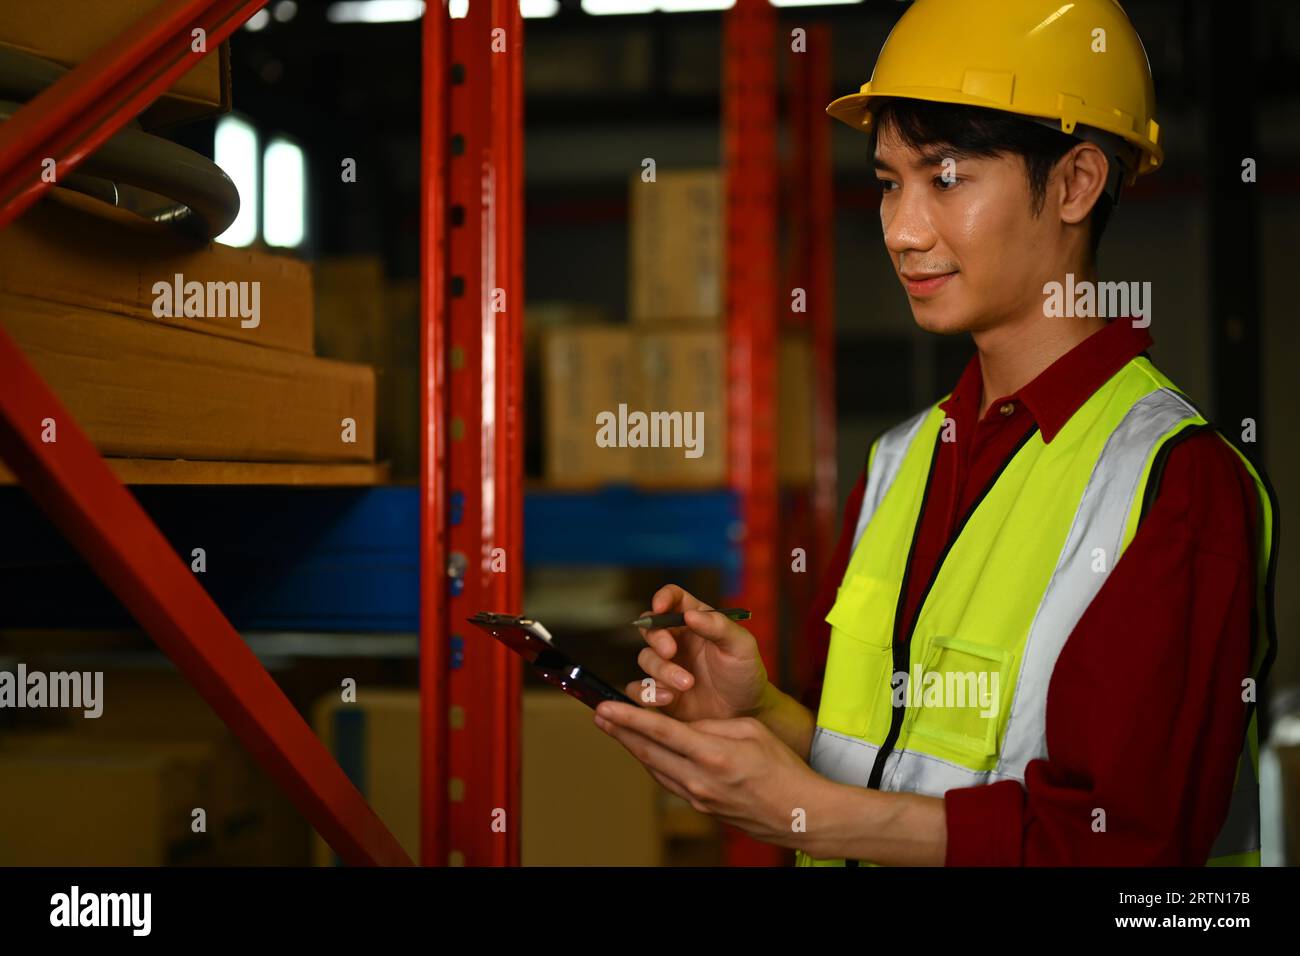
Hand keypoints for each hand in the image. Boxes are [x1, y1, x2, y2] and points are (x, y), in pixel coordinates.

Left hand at [594, 701, 828, 849]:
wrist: (800, 814)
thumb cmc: (783, 768)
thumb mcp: (751, 731)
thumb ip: (714, 726)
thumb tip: (687, 726)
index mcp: (713, 755)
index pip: (661, 732)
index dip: (629, 718)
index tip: (606, 707)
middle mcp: (699, 779)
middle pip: (648, 752)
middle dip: (620, 732)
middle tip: (598, 715)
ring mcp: (697, 797)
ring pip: (654, 768)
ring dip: (633, 748)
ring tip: (615, 730)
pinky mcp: (702, 807)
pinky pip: (669, 781)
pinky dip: (654, 763)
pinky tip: (647, 752)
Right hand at [625, 584, 768, 721]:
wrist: (745, 713)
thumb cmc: (745, 674)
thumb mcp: (741, 646)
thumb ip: (718, 626)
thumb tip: (689, 614)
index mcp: (696, 621)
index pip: (673, 598)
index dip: (663, 598)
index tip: (659, 607)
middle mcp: (677, 640)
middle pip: (650, 626)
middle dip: (656, 637)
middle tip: (670, 651)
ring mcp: (666, 666)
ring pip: (645, 658)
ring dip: (662, 670)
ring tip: (687, 684)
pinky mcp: (659, 691)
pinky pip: (638, 689)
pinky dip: (648, 693)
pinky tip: (669, 698)